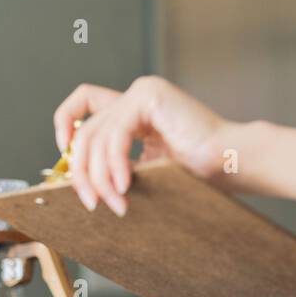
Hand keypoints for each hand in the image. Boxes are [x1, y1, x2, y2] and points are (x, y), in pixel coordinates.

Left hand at [53, 77, 229, 214]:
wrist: (231, 163)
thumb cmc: (201, 171)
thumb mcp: (146, 169)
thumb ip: (117, 165)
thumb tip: (78, 183)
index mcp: (138, 109)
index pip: (85, 103)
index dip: (66, 125)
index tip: (64, 154)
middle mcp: (138, 95)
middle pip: (87, 130)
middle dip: (83, 172)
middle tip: (93, 203)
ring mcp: (143, 92)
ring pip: (96, 136)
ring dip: (100, 176)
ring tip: (117, 203)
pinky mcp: (149, 96)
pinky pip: (115, 135)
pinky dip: (115, 165)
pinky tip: (126, 185)